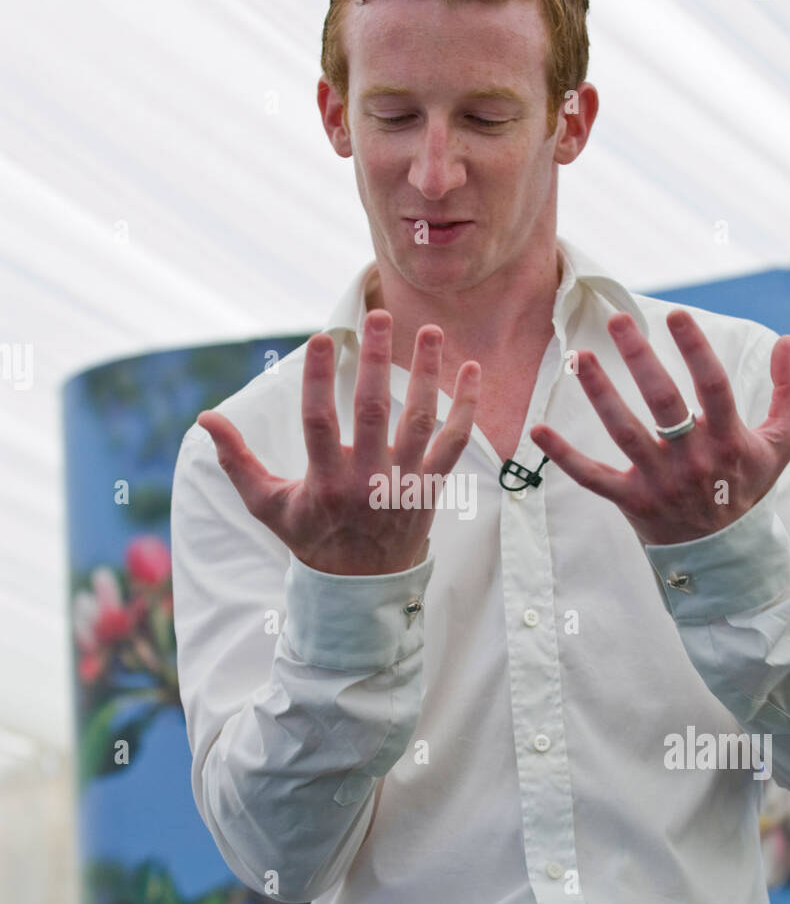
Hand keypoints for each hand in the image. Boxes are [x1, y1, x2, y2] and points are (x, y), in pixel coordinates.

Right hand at [197, 310, 480, 574]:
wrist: (360, 586)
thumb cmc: (309, 536)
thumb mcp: (266, 504)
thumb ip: (237, 460)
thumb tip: (205, 418)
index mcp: (325, 484)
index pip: (320, 422)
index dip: (319, 378)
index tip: (321, 338)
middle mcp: (368, 482)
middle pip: (375, 412)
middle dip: (376, 360)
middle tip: (377, 317)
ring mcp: (404, 484)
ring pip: (420, 420)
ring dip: (426, 372)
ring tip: (427, 330)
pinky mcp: (430, 486)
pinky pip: (453, 442)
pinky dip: (466, 407)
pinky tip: (471, 369)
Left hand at [530, 310, 789, 544]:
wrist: (723, 551)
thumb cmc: (746, 487)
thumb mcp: (780, 445)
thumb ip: (789, 393)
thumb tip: (787, 342)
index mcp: (728, 439)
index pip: (712, 386)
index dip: (696, 349)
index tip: (676, 314)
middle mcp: (692, 460)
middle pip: (663, 402)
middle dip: (640, 358)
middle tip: (618, 320)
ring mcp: (659, 481)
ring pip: (624, 431)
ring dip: (600, 392)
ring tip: (581, 357)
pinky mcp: (630, 500)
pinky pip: (591, 477)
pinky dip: (563, 456)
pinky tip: (537, 431)